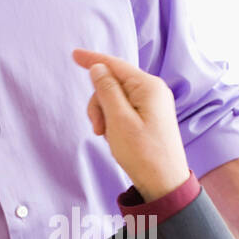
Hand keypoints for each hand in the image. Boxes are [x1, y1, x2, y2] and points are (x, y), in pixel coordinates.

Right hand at [72, 48, 189, 201]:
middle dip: (99, 102)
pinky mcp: (151, 116)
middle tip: (96, 128)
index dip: (93, 60)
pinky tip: (114, 137)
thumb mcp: (118, 120)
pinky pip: (124, 110)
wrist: (164, 183)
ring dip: (104, 114)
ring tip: (106, 136)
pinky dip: (113, 121)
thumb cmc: (143, 154)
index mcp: (148, 87)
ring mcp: (153, 104)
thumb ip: (107, 90)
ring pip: (116, 98)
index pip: (115, 65)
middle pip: (113, 83)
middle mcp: (153, 91)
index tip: (74, 54)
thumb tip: (98, 68)